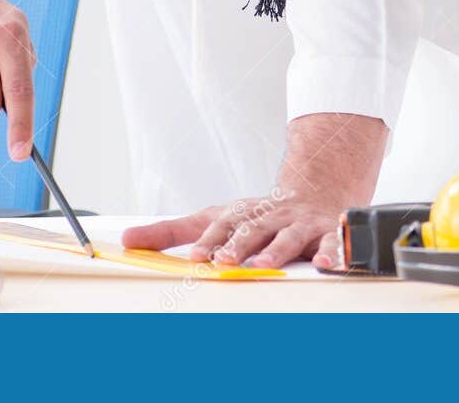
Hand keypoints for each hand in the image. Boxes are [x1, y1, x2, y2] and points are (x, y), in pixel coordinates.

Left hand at [119, 112, 387, 269]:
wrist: (313, 193)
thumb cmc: (256, 215)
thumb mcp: (213, 218)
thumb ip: (171, 231)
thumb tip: (126, 240)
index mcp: (240, 214)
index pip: (221, 227)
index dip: (209, 241)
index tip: (197, 257)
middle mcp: (268, 217)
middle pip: (252, 230)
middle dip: (239, 246)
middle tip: (224, 261)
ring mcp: (298, 224)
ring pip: (287, 236)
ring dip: (276, 250)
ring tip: (264, 265)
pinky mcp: (325, 232)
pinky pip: (331, 243)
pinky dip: (330, 252)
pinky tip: (324, 263)